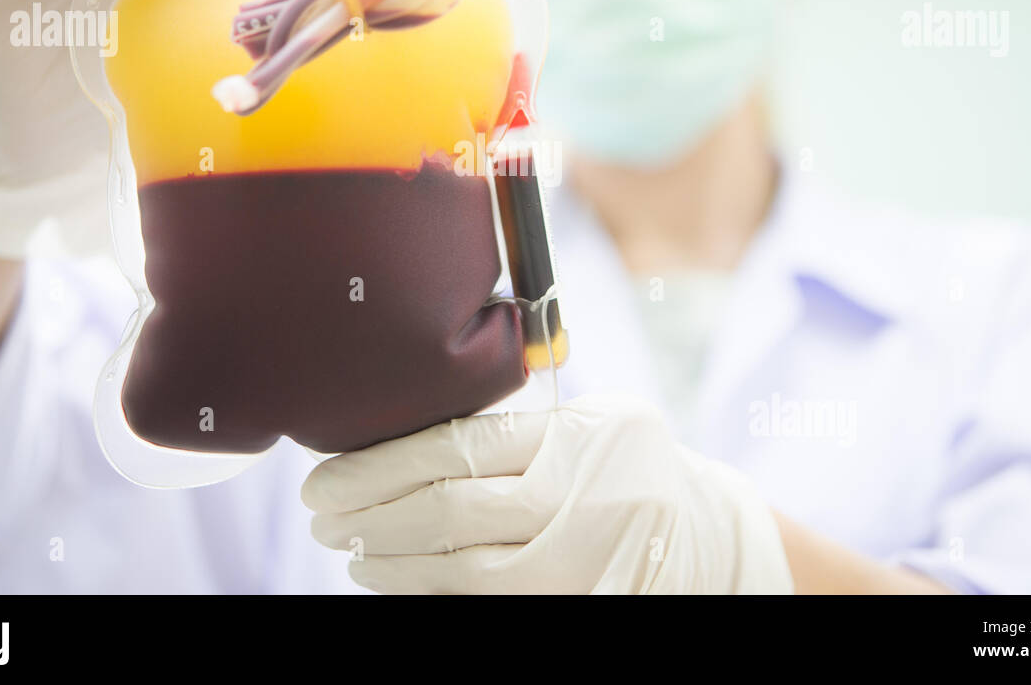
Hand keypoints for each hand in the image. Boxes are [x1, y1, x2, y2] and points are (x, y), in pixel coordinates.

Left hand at [303, 394, 793, 593]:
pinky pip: (490, 604)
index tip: (325, 479)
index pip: (459, 448)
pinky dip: (433, 594)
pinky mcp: (585, 603)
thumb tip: (389, 454)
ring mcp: (593, 559)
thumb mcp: (585, 426)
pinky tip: (397, 581)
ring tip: (351, 553)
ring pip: (465, 572)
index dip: (379, 468)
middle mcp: (592, 494)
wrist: (709, 536)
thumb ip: (509, 433)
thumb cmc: (624, 468)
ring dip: (392, 565)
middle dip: (371, 517)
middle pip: (453, 511)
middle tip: (322, 517)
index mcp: (585, 431)